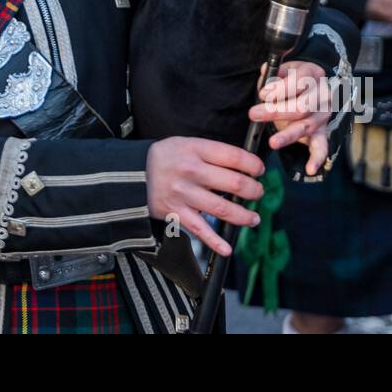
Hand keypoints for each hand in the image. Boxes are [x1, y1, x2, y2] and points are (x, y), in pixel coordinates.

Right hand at [146, 137, 264, 256]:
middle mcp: (191, 171)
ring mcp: (184, 194)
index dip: (253, 165)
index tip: (259, 170)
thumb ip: (212, 153)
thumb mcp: (186, 143)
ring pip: (222, 208)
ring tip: (254, 218)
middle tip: (258, 193)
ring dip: (244, 216)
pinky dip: (215, 241)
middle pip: (234, 182)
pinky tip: (228, 248)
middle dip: (254, 190)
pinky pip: (200, 230)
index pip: (234, 156)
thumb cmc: (165, 158)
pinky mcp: (176, 212)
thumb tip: (243, 166)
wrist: (131, 174)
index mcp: (196, 149)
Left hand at [248, 60, 332, 174]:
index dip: (280, 89)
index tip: (262, 94)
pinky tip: (310, 169)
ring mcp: (323, 115)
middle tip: (253, 114)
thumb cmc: (293, 78)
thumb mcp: (284, 69)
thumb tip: (264, 73)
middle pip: (302, 106)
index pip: (299, 81)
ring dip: (288, 135)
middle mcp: (323, 95)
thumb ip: (274, 73)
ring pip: (306, 126)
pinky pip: (322, 146)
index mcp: (313, 74)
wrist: (314, 86)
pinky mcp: (323, 132)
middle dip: (276, 111)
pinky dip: (317, 158)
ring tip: (272, 142)